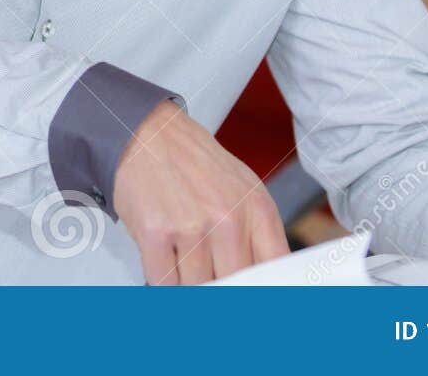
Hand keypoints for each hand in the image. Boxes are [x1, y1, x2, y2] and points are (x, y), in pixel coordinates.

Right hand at [112, 100, 287, 283]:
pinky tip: (164, 258)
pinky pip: (164, 284)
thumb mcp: (244, 191)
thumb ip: (259, 237)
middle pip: (234, 287)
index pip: (277, 273)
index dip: (266, 292)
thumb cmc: (195, 163)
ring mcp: (192, 227)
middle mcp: (229, 219)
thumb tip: (268, 284)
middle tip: (208, 275)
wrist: (149, 132)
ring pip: (197, 289)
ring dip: (187, 282)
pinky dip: (162, 281)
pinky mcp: (156, 233)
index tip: (253, 295)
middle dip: (220, 287)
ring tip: (181, 254)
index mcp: (258, 210)